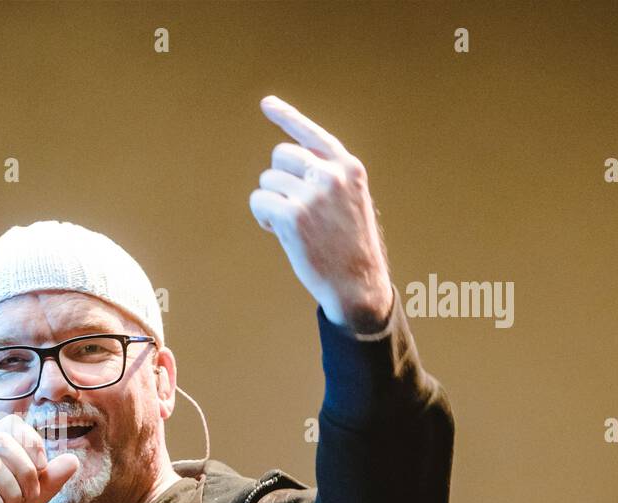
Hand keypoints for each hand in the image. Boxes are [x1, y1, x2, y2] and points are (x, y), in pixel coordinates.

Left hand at [249, 95, 392, 333]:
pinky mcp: (292, 215)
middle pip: (280, 155)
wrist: (357, 283)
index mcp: (349, 168)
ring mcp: (312, 194)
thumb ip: (327, 178)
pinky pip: (259, 202)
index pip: (313, 134)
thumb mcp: (350, 201)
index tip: (266, 104)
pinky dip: (263, 218)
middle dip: (277, 178)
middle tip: (291, 205)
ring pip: (267, 180)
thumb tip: (289, 162)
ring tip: (294, 225)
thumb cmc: (350, 246)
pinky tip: (281, 233)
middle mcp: (331, 174)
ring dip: (271, 202)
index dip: (287, 117)